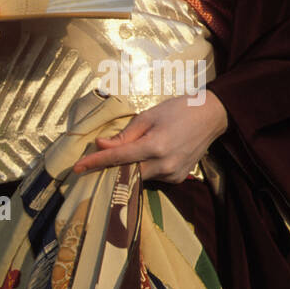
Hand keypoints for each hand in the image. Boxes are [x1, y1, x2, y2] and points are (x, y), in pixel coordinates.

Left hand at [72, 89, 228, 182]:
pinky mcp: (178, 178)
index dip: (95, 162)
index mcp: (155, 145)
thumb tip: (100, 144)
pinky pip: (153, 178)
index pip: (117, 158)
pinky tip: (151, 156)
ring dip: (129, 168)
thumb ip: (124, 135)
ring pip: (139, 177)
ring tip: (133, 152)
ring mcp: (173, 174)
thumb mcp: (148, 116)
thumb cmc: (178, 110)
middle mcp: (164, 164)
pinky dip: (145, 169)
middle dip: (110, 169)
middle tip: (95, 163)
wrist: (212, 116)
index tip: (77, 168)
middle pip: (126, 173)